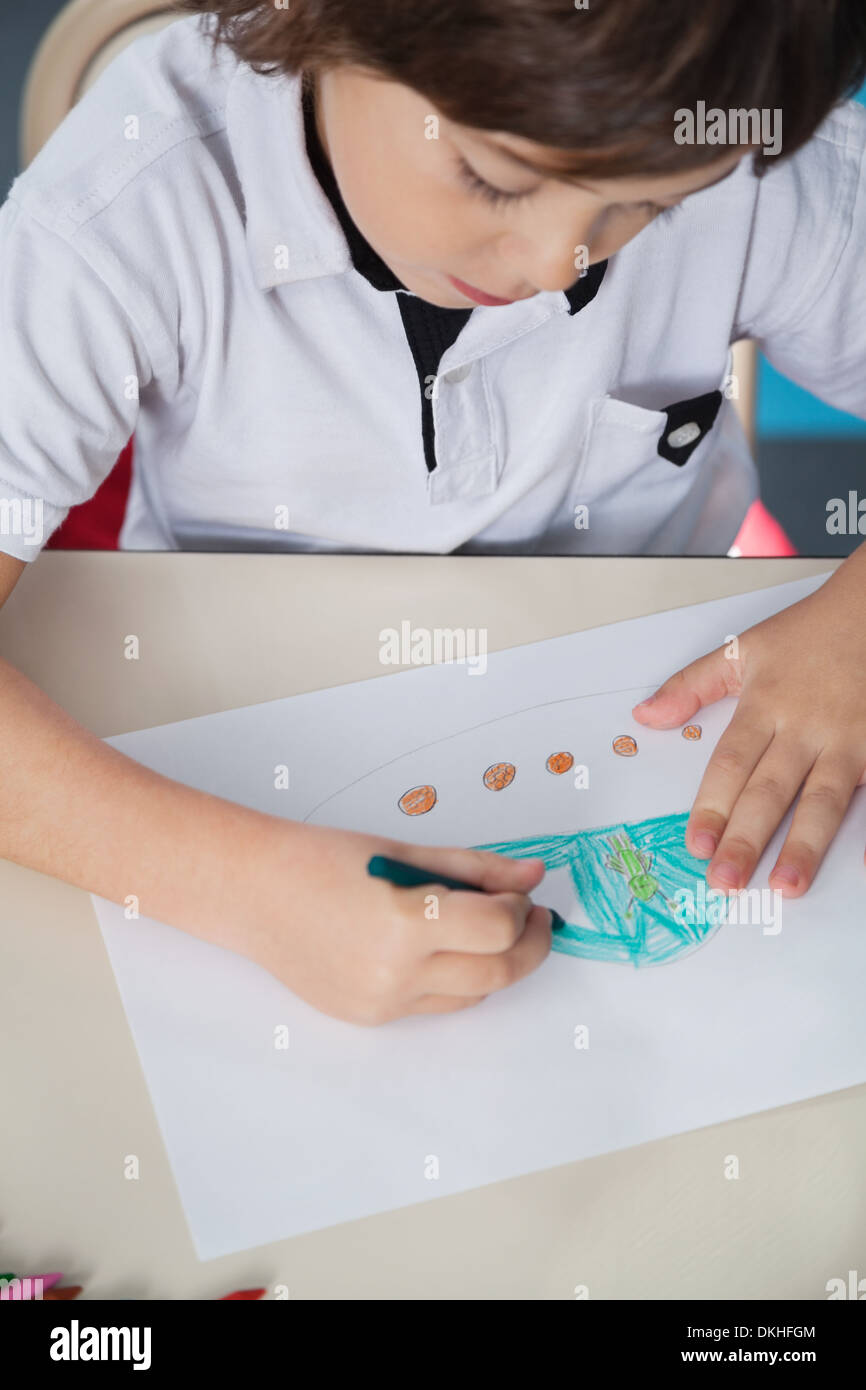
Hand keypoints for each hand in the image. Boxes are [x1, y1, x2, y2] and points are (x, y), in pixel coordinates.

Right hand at [219, 820, 551, 1024]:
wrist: (255, 894)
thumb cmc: (321, 861)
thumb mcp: (405, 853)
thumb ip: (476, 869)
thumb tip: (533, 875)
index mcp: (405, 922)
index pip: (497, 928)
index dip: (521, 909)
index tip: (520, 892)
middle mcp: (395, 972)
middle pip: (497, 971)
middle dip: (528, 944)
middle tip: (532, 917)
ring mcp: (383, 1001)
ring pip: (473, 995)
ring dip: (496, 964)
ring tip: (489, 929)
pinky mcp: (372, 1017)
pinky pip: (437, 1006)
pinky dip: (457, 980)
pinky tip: (448, 949)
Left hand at [631, 572, 865, 896]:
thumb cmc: (810, 633)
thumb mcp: (741, 650)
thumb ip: (690, 686)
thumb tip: (644, 716)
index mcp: (766, 705)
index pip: (731, 764)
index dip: (712, 806)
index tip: (696, 845)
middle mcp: (807, 727)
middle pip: (770, 790)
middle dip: (746, 838)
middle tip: (724, 881)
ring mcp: (852, 739)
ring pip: (824, 800)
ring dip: (804, 846)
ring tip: (784, 887)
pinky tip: (864, 865)